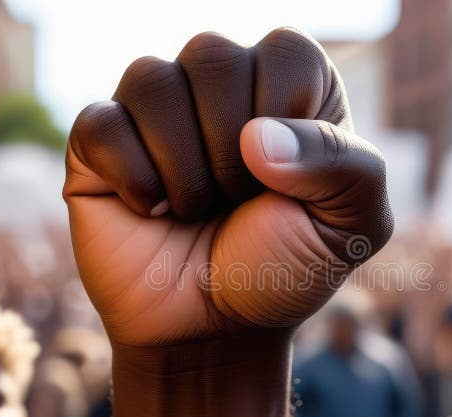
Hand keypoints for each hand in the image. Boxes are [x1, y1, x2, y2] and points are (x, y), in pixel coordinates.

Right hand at [64, 27, 391, 348]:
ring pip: (152, 80)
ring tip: (194, 209)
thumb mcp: (351, 227)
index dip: (285, 122)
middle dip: (231, 155)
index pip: (285, 51)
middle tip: (235, 203)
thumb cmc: (285, 268)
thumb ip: (348, 168)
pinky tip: (152, 211)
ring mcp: (156, 110)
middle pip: (212, 56)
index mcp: (288, 86)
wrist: (216, 330)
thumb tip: (257, 137)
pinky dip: (132, 178)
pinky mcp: (101, 143)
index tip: (284, 183)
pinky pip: (101, 125)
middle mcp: (220, 83)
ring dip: (184, 170)